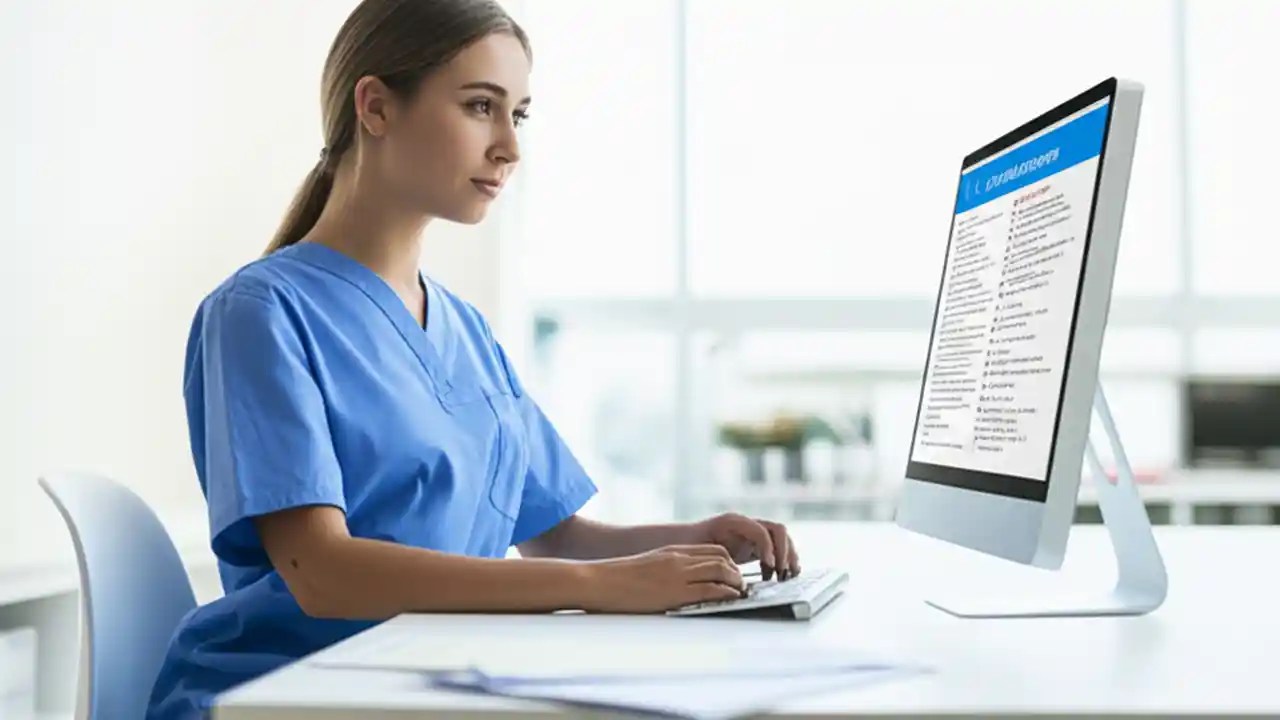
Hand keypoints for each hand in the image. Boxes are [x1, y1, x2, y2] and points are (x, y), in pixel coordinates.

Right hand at [584, 544, 745, 613]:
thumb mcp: (647, 566)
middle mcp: (678, 559)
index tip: (732, 575)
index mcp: (672, 551)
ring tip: (740, 594)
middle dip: (736, 571)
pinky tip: (730, 600)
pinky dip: (726, 594)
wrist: (598, 580)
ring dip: (736, 582)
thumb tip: (679, 582)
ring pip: (721, 570)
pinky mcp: (674, 592)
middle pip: (721, 557)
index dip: (728, 562)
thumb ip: (666, 569)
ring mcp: (677, 574)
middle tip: (741, 586)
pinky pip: (710, 590)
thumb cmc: (616, 579)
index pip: (711, 550)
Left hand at [692, 513, 799, 580]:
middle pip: (778, 530)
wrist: (683, 541)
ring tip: (787, 576)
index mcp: (733, 522)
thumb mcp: (700, 551)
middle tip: (783, 574)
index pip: (761, 530)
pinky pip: (775, 549)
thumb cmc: (689, 545)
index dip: (769, 548)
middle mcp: (747, 524)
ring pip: (781, 539)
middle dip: (785, 552)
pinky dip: (782, 561)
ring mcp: (752, 534)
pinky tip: (779, 577)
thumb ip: (717, 558)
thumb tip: (734, 574)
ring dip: (788, 557)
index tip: (771, 567)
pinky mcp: (754, 545)